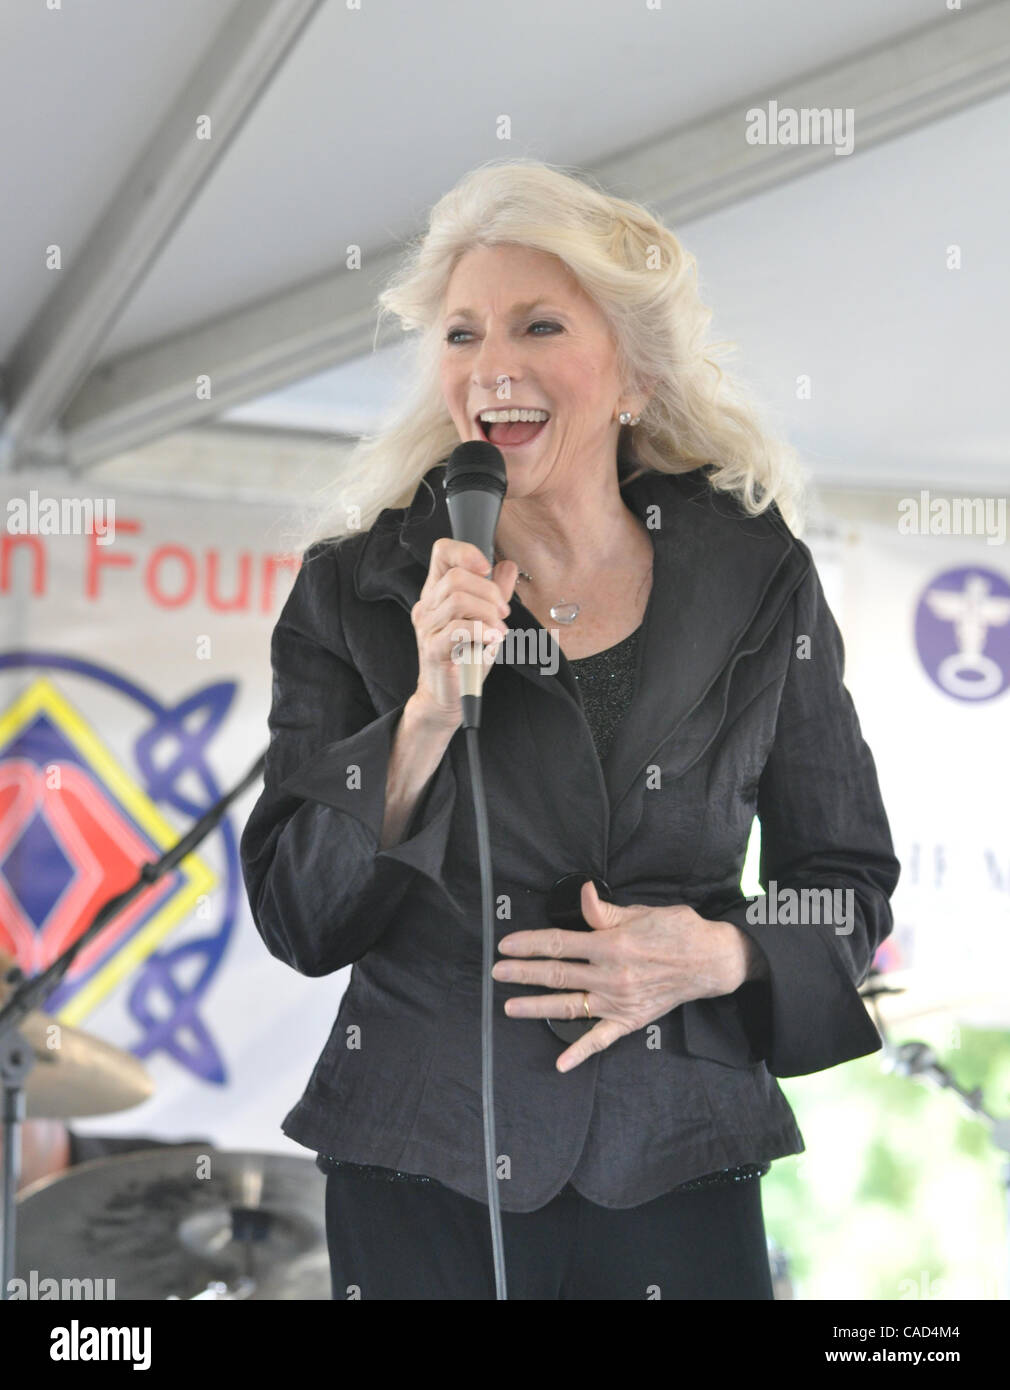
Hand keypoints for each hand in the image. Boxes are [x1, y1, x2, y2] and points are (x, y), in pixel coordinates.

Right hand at [410, 538, 517, 728]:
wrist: (447, 695)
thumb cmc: (465, 657)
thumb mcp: (485, 618)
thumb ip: (496, 591)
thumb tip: (507, 566)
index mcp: (437, 591)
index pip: (442, 552)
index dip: (466, 552)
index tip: (487, 568)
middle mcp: (427, 605)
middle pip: (457, 577)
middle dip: (489, 592)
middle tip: (502, 613)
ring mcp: (427, 626)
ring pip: (459, 600)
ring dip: (488, 614)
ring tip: (498, 631)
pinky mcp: (433, 648)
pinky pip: (458, 629)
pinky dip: (481, 631)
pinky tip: (491, 641)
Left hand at [491, 880, 757, 1071]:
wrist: (711, 961)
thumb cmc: (677, 930)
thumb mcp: (641, 912)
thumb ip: (605, 911)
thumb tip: (581, 894)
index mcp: (611, 944)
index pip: (560, 944)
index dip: (530, 944)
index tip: (506, 945)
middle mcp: (610, 976)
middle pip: (557, 974)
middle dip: (523, 973)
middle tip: (497, 972)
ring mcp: (618, 1002)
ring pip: (569, 1005)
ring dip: (537, 1007)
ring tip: (509, 1007)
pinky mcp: (630, 1020)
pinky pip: (601, 1039)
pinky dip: (580, 1052)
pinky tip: (559, 1063)